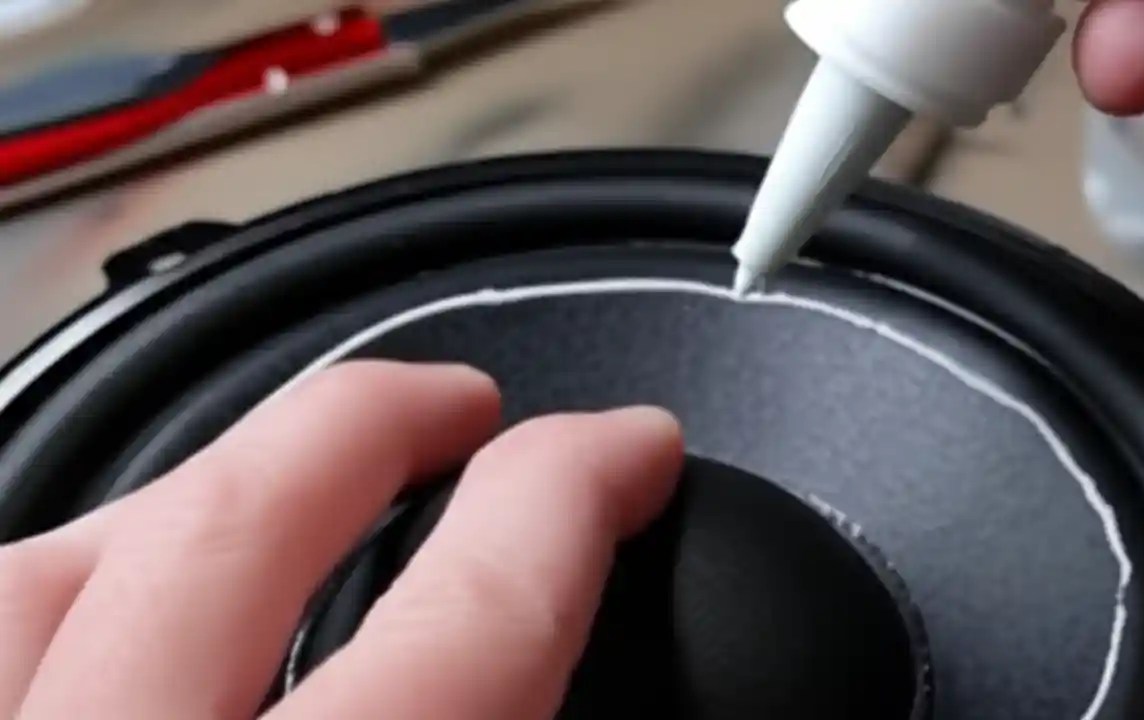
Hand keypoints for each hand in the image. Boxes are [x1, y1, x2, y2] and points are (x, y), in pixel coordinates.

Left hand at [0, 362, 683, 718]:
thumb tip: (590, 672)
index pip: (475, 611)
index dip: (570, 490)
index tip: (622, 451)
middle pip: (237, 532)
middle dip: (372, 423)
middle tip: (457, 405)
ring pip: (38, 573)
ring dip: (189, 493)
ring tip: (282, 468)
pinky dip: (52, 598)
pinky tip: (112, 605)